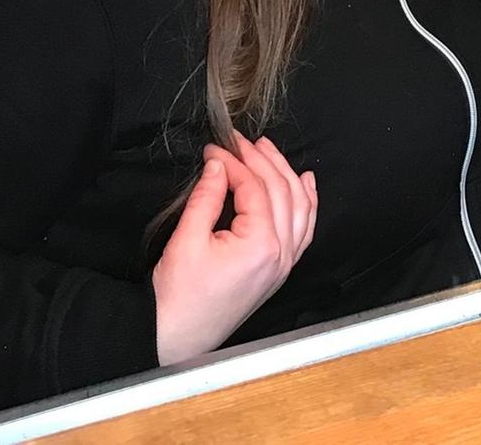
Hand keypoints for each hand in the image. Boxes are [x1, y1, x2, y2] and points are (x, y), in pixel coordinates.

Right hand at [152, 136, 318, 365]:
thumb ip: (207, 197)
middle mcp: (282, 254)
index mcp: (261, 245)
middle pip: (282, 191)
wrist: (174, 339)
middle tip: (239, 141)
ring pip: (300, 207)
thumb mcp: (187, 240)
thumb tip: (219, 164)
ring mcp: (284, 265)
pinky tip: (305, 182)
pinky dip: (306, 203)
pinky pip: (303, 230)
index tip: (214, 148)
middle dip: (261, 160)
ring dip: (286, 174)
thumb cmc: (177, 296)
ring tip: (268, 149)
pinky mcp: (279, 272)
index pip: (255, 187)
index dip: (234, 162)